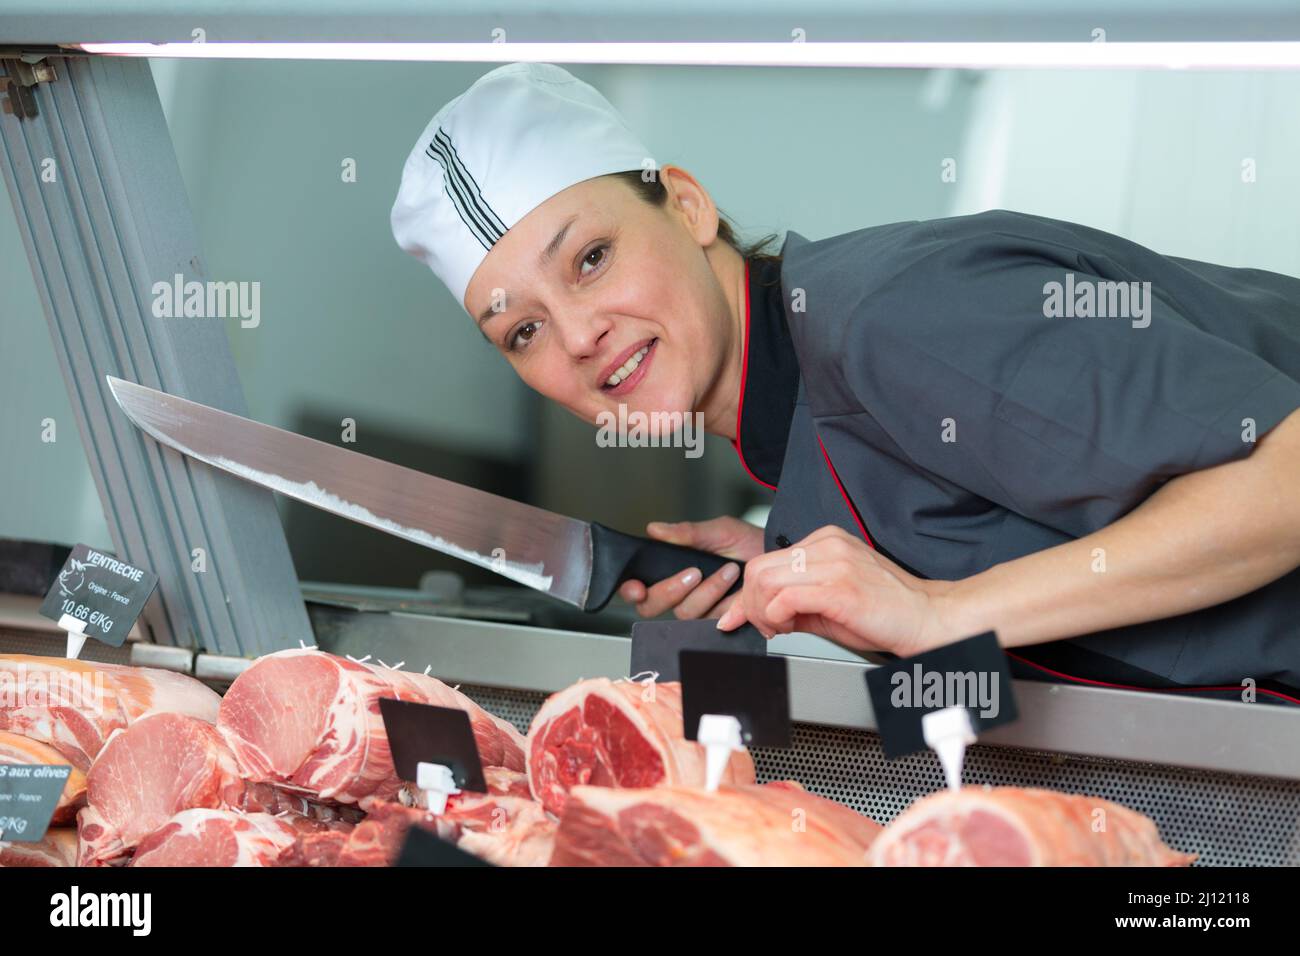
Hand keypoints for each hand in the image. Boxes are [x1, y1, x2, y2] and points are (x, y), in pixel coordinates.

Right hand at [617, 516, 764, 619]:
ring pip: (684, 613)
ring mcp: (699, 609)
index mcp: (671, 569)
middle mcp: (680, 593)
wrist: (777, 556)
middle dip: (670, 590)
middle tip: (693, 573)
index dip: (630, 590)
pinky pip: (710, 622)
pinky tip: (734, 589)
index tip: (637, 587)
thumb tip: (654, 529)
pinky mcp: (719, 621)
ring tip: (728, 570)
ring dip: (707, 592)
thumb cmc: (747, 542)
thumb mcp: (717, 531)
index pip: (638, 586)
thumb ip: (685, 533)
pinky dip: (723, 603)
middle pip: (653, 606)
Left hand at [715, 525, 949, 656]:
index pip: (766, 560)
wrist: (925, 618)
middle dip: (751, 604)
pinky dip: (776, 618)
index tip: (749, 616)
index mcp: (826, 540)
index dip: (751, 594)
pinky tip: (788, 628)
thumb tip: (755, 612)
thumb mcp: (830, 597)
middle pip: (758, 568)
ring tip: (778, 629)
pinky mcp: (839, 587)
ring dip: (761, 612)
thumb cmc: (884, 610)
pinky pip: (785, 598)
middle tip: (767, 626)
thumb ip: (793, 598)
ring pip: (766, 580)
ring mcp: (834, 563)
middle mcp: (828, 545)